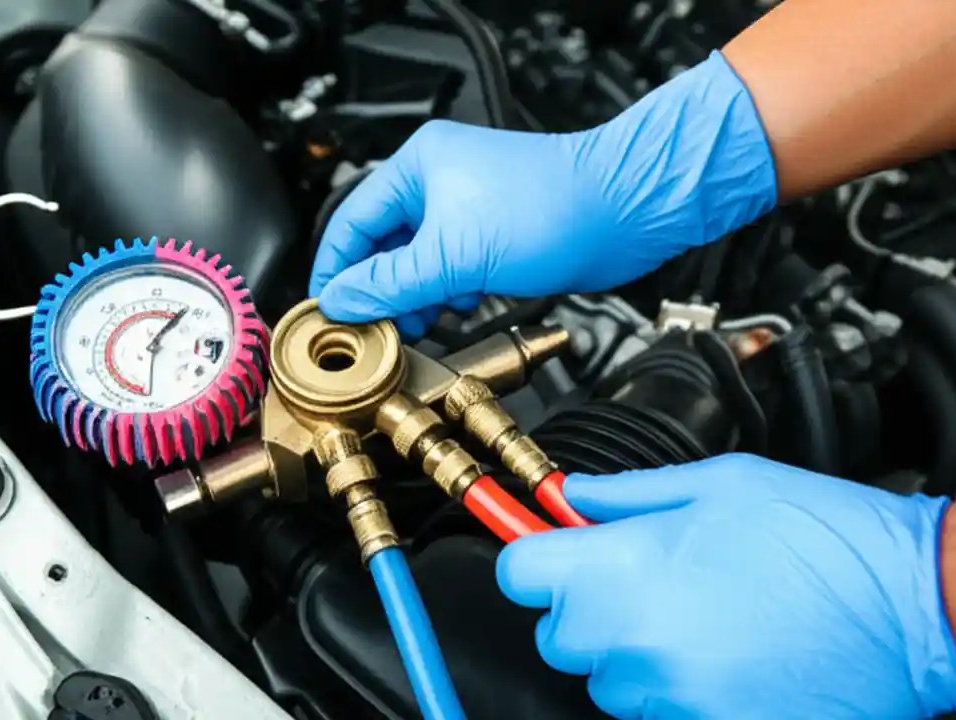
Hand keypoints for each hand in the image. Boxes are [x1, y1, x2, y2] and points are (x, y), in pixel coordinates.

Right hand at [309, 51, 776, 338]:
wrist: (626, 211)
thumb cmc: (554, 207)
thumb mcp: (453, 255)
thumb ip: (390, 282)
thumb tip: (342, 301)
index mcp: (417, 166)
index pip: (351, 222)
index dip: (336, 270)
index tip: (329, 310)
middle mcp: (437, 181)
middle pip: (383, 245)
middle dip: (380, 289)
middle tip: (374, 327)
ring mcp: (466, 207)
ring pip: (417, 261)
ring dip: (414, 295)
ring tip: (416, 324)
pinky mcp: (492, 233)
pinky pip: (450, 268)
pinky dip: (446, 291)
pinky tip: (457, 307)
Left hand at [496, 454, 955, 718]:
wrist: (917, 609)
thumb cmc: (829, 543)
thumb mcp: (721, 486)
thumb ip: (629, 495)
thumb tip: (573, 495)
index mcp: (627, 567)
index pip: (518, 572)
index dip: (532, 556)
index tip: (550, 549)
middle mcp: (635, 639)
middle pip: (556, 632)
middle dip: (586, 605)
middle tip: (643, 579)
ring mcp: (669, 696)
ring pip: (604, 680)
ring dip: (632, 652)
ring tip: (699, 617)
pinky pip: (654, 711)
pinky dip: (673, 688)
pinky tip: (723, 655)